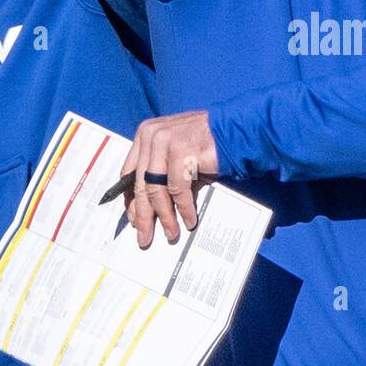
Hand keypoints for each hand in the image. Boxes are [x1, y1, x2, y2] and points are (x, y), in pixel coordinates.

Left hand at [116, 111, 218, 247]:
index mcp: (145, 133)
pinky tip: (188, 219)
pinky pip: (178, 189)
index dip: (131, 199)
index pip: (128, 172)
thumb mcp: (176, 151)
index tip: (134, 218)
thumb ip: (160, 170)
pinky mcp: (182, 152)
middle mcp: (151, 135)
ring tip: (170, 232)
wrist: (236, 130)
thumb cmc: (207, 142)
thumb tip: (149, 207)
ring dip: (164, 216)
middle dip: (143, 214)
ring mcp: (165, 142)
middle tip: (144, 235)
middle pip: (140, 183)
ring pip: (156, 189)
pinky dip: (184, 208)